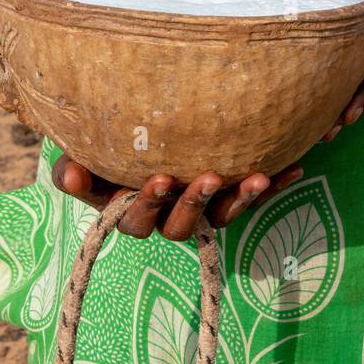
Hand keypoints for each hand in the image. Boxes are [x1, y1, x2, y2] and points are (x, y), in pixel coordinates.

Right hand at [52, 156, 303, 239]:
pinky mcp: (229, 198)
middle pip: (182, 225)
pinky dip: (274, 185)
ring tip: (258, 177)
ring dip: (242, 198)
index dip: (147, 204)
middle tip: (209, 177)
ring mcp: (202, 211)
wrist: (135, 139)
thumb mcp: (83, 159)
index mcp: (131, 212)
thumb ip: (74, 168)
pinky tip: (295, 167)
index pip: (134, 219)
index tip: (159, 178)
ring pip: (222, 216)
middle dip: (196, 202)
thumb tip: (68, 173)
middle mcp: (169, 218)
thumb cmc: (103, 152)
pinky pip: (254, 198)